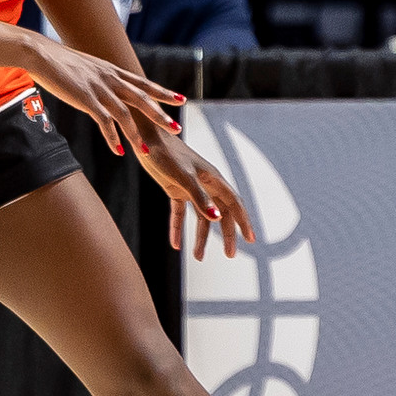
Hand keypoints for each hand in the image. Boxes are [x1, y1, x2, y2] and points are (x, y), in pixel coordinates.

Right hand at [24, 37, 186, 156]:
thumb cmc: (60, 62)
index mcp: (112, 71)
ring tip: (146, 152)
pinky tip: (118, 151)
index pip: (144, 83)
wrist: (40, 54)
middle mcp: (110, 79)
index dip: (163, 92)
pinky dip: (112, 138)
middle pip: (142, 99)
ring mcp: (99, 89)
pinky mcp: (85, 99)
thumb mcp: (87, 67)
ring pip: (125, 114)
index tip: (181, 99)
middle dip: (160, 115)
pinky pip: (103, 122)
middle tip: (176, 129)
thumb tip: (106, 83)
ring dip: (136, 135)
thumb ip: (100, 77)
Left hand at [139, 129, 257, 259]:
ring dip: (201, 237)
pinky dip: (178, 228)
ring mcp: (190, 187)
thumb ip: (199, 198)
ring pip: (201, 216)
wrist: (145, 138)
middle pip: (221, 213)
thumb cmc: (165, 154)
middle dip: (226, 235)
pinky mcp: (175, 189)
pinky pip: (180, 213)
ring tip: (198, 257)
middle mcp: (205, 184)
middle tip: (230, 255)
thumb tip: (217, 219)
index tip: (251, 240)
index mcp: (213, 180)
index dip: (243, 222)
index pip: (234, 204)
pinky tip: (175, 244)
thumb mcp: (182, 177)